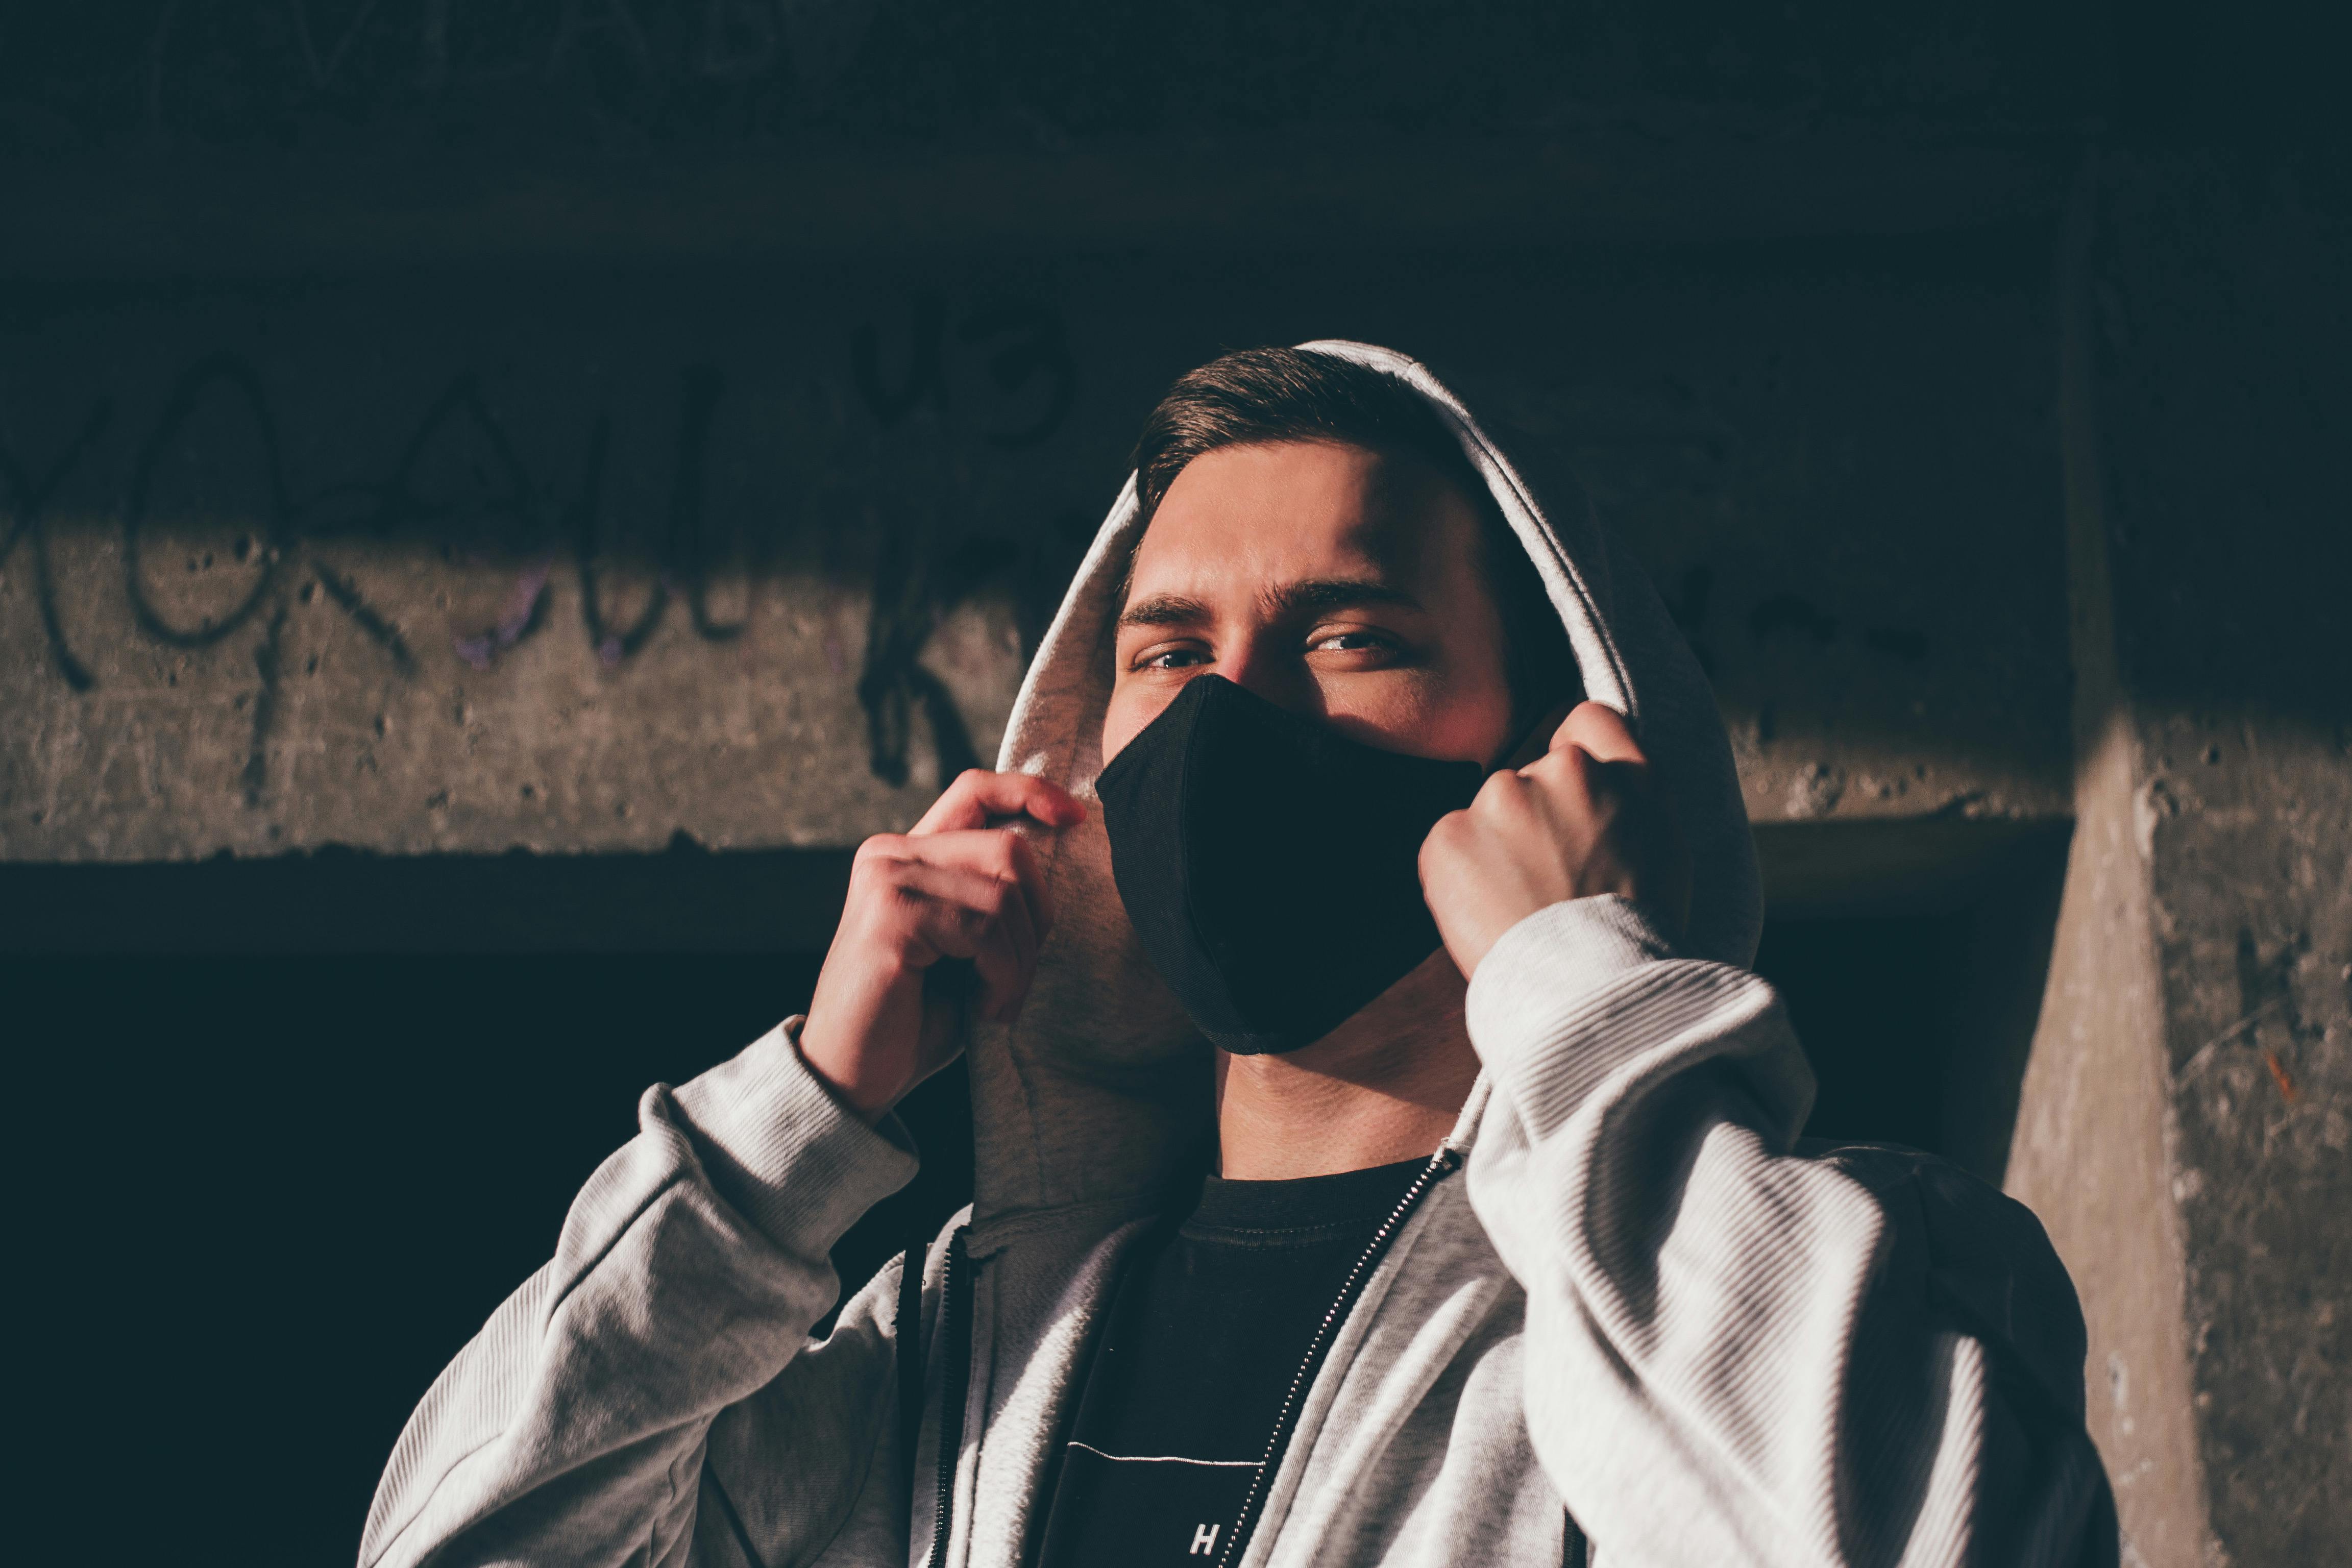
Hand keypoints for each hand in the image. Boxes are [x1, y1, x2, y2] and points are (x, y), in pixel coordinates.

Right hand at [799, 770, 1082, 1119]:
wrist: (852, 1077)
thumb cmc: (916, 1017)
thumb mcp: (965, 945)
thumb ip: (993, 897)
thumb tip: (1058, 852)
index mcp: (908, 853)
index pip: (975, 790)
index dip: (1029, 792)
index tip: (1074, 817)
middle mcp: (890, 853)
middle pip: (1009, 848)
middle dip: (1036, 917)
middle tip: (1016, 976)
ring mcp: (887, 878)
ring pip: (1004, 894)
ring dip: (1019, 960)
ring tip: (995, 999)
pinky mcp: (891, 915)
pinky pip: (986, 930)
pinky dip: (1003, 976)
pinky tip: (983, 1007)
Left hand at [1418, 702, 1689, 979]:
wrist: (1591, 992)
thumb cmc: (1636, 937)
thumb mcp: (1666, 851)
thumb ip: (1633, 797)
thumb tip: (1598, 773)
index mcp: (1625, 773)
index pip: (1589, 723)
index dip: (1579, 756)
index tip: (1573, 801)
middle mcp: (1564, 770)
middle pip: (1532, 777)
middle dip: (1536, 821)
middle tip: (1553, 885)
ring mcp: (1501, 798)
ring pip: (1489, 813)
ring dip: (1497, 850)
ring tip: (1524, 910)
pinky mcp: (1450, 835)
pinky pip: (1449, 846)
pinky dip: (1460, 878)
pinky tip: (1491, 916)